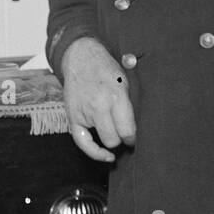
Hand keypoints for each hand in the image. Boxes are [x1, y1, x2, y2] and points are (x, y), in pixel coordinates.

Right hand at [60, 37, 136, 161]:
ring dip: (111, 140)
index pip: (128, 130)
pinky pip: (82, 143)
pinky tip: (105, 155)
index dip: (134, 138)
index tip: (136, 137)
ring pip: (102, 141)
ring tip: (116, 134)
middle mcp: (99, 105)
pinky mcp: (73, 117)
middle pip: (114, 139)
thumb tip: (140, 128)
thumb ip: (131, 105)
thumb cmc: (107, 69)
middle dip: (122, 139)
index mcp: (116, 95)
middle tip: (126, 134)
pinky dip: (94, 152)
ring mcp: (84, 112)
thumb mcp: (126, 81)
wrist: (82, 58)